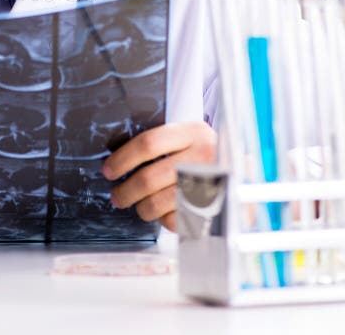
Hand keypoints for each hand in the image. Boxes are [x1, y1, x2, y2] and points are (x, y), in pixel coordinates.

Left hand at [101, 121, 215, 231]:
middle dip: (125, 190)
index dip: (122, 159)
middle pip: (148, 177)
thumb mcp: (189, 138)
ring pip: (157, 202)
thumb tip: (118, 159)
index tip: (109, 170)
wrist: (244, 175)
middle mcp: (204, 156)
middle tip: (117, 196)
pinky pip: (175, 220)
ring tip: (138, 206)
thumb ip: (162, 143)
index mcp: (193, 132)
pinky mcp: (214, 210)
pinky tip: (164, 213)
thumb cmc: (205, 155)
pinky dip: (164, 220)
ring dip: (141, 207)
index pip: (148, 144)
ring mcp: (210, 185)